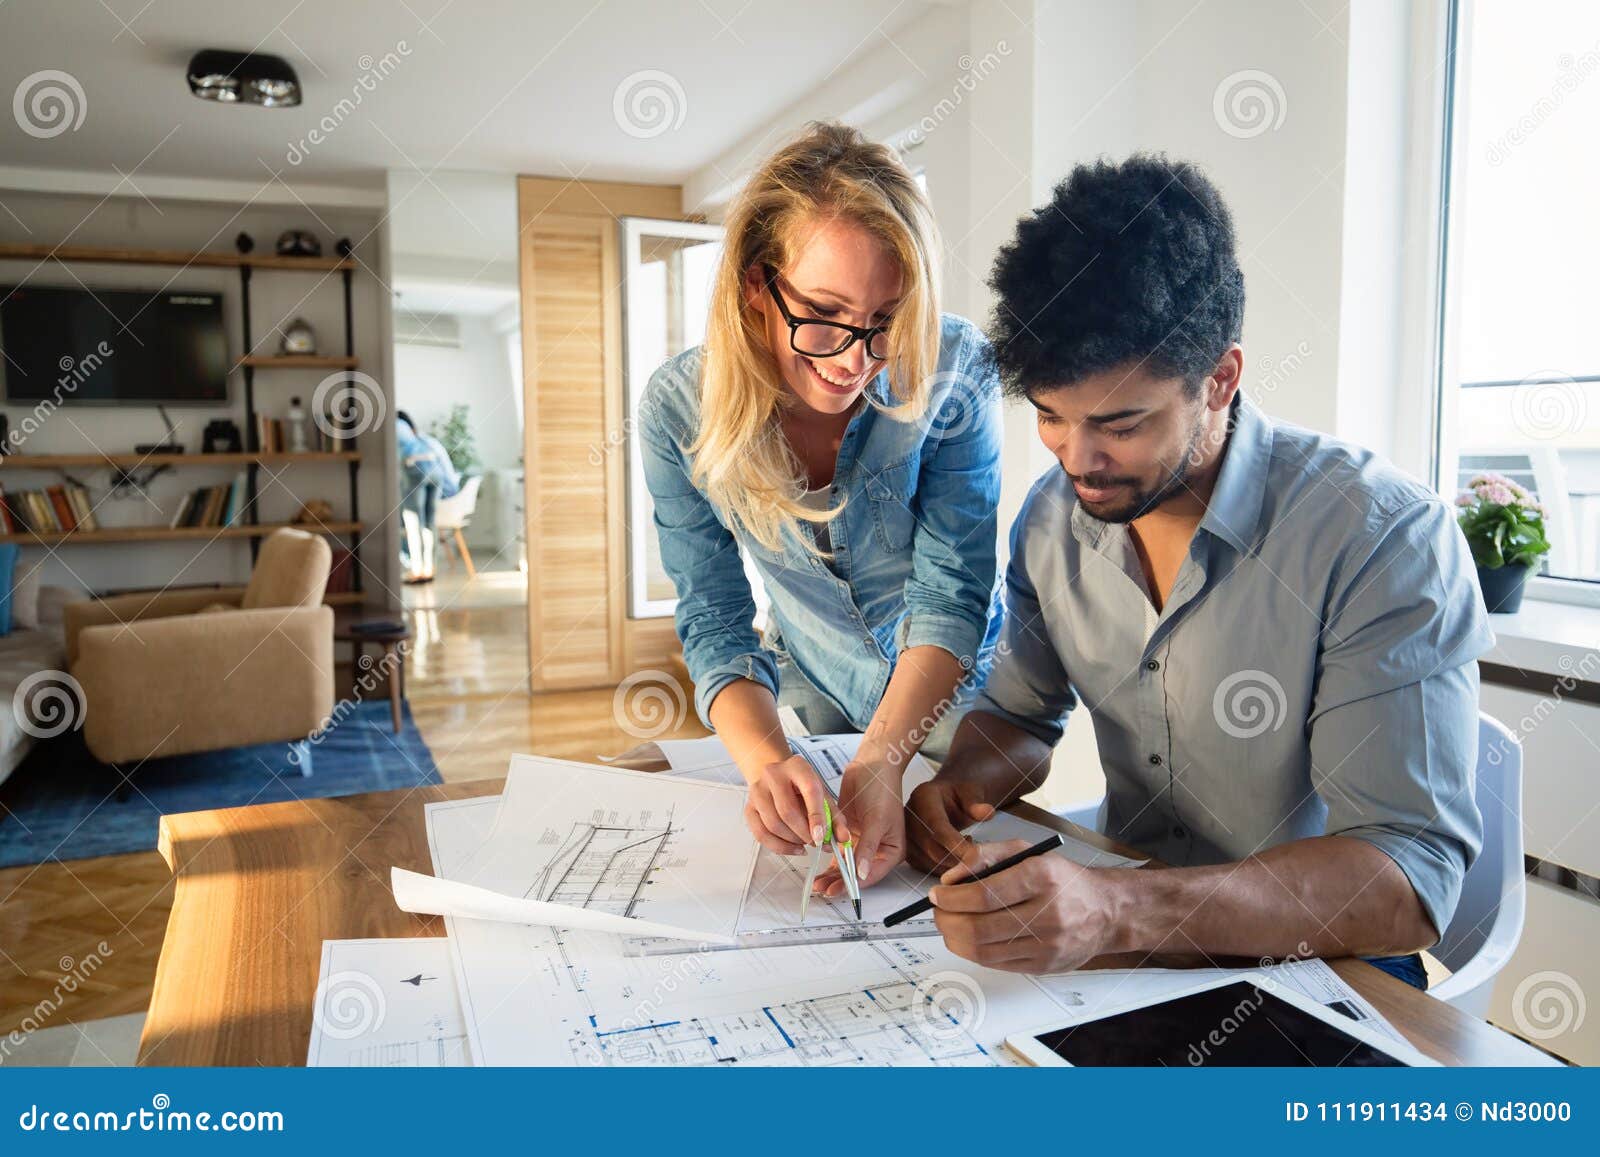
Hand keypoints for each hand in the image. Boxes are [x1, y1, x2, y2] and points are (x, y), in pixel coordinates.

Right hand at [744, 754, 843, 856]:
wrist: (776, 777)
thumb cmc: (801, 787)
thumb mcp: (822, 794)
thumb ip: (835, 817)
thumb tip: (843, 839)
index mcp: (798, 766)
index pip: (809, 790)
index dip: (816, 816)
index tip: (822, 837)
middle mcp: (774, 774)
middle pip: (787, 811)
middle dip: (803, 833)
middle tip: (815, 842)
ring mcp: (757, 790)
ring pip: (773, 824)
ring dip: (792, 841)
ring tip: (804, 842)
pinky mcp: (748, 807)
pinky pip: (760, 833)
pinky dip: (778, 846)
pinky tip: (792, 847)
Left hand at [812, 763, 904, 895]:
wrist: (872, 765)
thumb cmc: (882, 789)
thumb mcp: (877, 820)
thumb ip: (867, 847)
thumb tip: (860, 873)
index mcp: (891, 851)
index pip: (872, 874)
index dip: (854, 883)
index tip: (839, 889)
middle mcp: (877, 850)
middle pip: (857, 873)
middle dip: (840, 882)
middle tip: (823, 889)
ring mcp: (862, 843)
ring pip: (845, 865)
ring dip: (832, 874)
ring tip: (817, 883)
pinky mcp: (848, 834)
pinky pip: (837, 851)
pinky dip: (828, 858)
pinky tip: (818, 867)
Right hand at [904, 778, 996, 874]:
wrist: (943, 800)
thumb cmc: (956, 796)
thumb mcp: (970, 793)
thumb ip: (976, 803)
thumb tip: (987, 812)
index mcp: (923, 797)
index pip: (937, 825)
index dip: (955, 843)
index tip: (974, 854)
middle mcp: (908, 816)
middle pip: (931, 847)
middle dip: (957, 857)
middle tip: (975, 853)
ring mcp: (904, 835)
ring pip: (929, 861)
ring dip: (951, 863)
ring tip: (964, 847)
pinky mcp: (906, 850)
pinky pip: (925, 867)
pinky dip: (943, 867)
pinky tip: (953, 854)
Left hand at [929, 839, 1121, 972]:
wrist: (1106, 911)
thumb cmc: (1062, 879)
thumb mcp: (1026, 852)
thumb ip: (985, 857)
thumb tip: (950, 878)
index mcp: (1041, 878)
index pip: (983, 895)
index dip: (951, 898)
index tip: (936, 894)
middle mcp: (1047, 913)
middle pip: (979, 928)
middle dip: (946, 920)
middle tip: (937, 911)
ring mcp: (1047, 944)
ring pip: (984, 951)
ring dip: (954, 939)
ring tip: (948, 924)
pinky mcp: (1044, 965)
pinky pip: (997, 963)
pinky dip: (974, 951)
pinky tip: (969, 938)